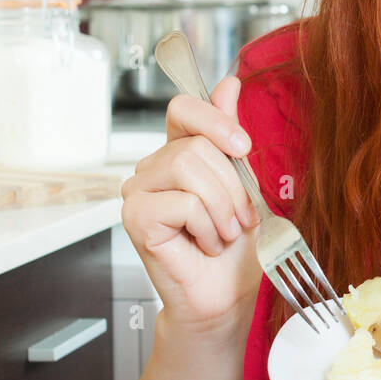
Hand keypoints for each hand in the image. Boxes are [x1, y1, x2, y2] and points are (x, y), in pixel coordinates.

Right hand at [120, 76, 262, 334]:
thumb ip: (230, 137)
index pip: (183, 109)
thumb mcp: (244, 184)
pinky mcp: (136, 218)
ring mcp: (139, 192)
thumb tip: (228, 83)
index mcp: (179, 152)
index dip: (214, 118)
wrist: (225, 296)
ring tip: (224, 233)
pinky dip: (206, 226)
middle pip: (196, 144)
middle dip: (233, 184)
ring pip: (188, 167)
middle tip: (240, 219)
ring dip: (222, 206)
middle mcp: (153, 168)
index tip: (243, 144)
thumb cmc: (235, 247)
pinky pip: (182, 202)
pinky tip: (204, 245)